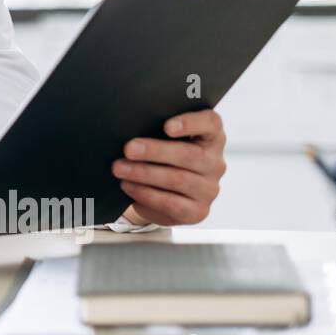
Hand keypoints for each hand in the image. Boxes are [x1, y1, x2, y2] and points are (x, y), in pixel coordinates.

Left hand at [112, 109, 227, 225]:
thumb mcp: (161, 141)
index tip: (167, 127)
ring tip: (120, 168)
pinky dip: (146, 193)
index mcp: (210, 138)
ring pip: (177, 179)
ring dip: (144, 173)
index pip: (211, 123)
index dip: (191, 123)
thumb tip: (130, 130)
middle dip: (155, 151)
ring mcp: (209, 189)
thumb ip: (156, 131)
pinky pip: (171, 203)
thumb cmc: (160, 159)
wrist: (160, 196)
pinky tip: (129, 186)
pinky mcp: (197, 211)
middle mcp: (214, 163)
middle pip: (189, 154)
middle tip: (128, 149)